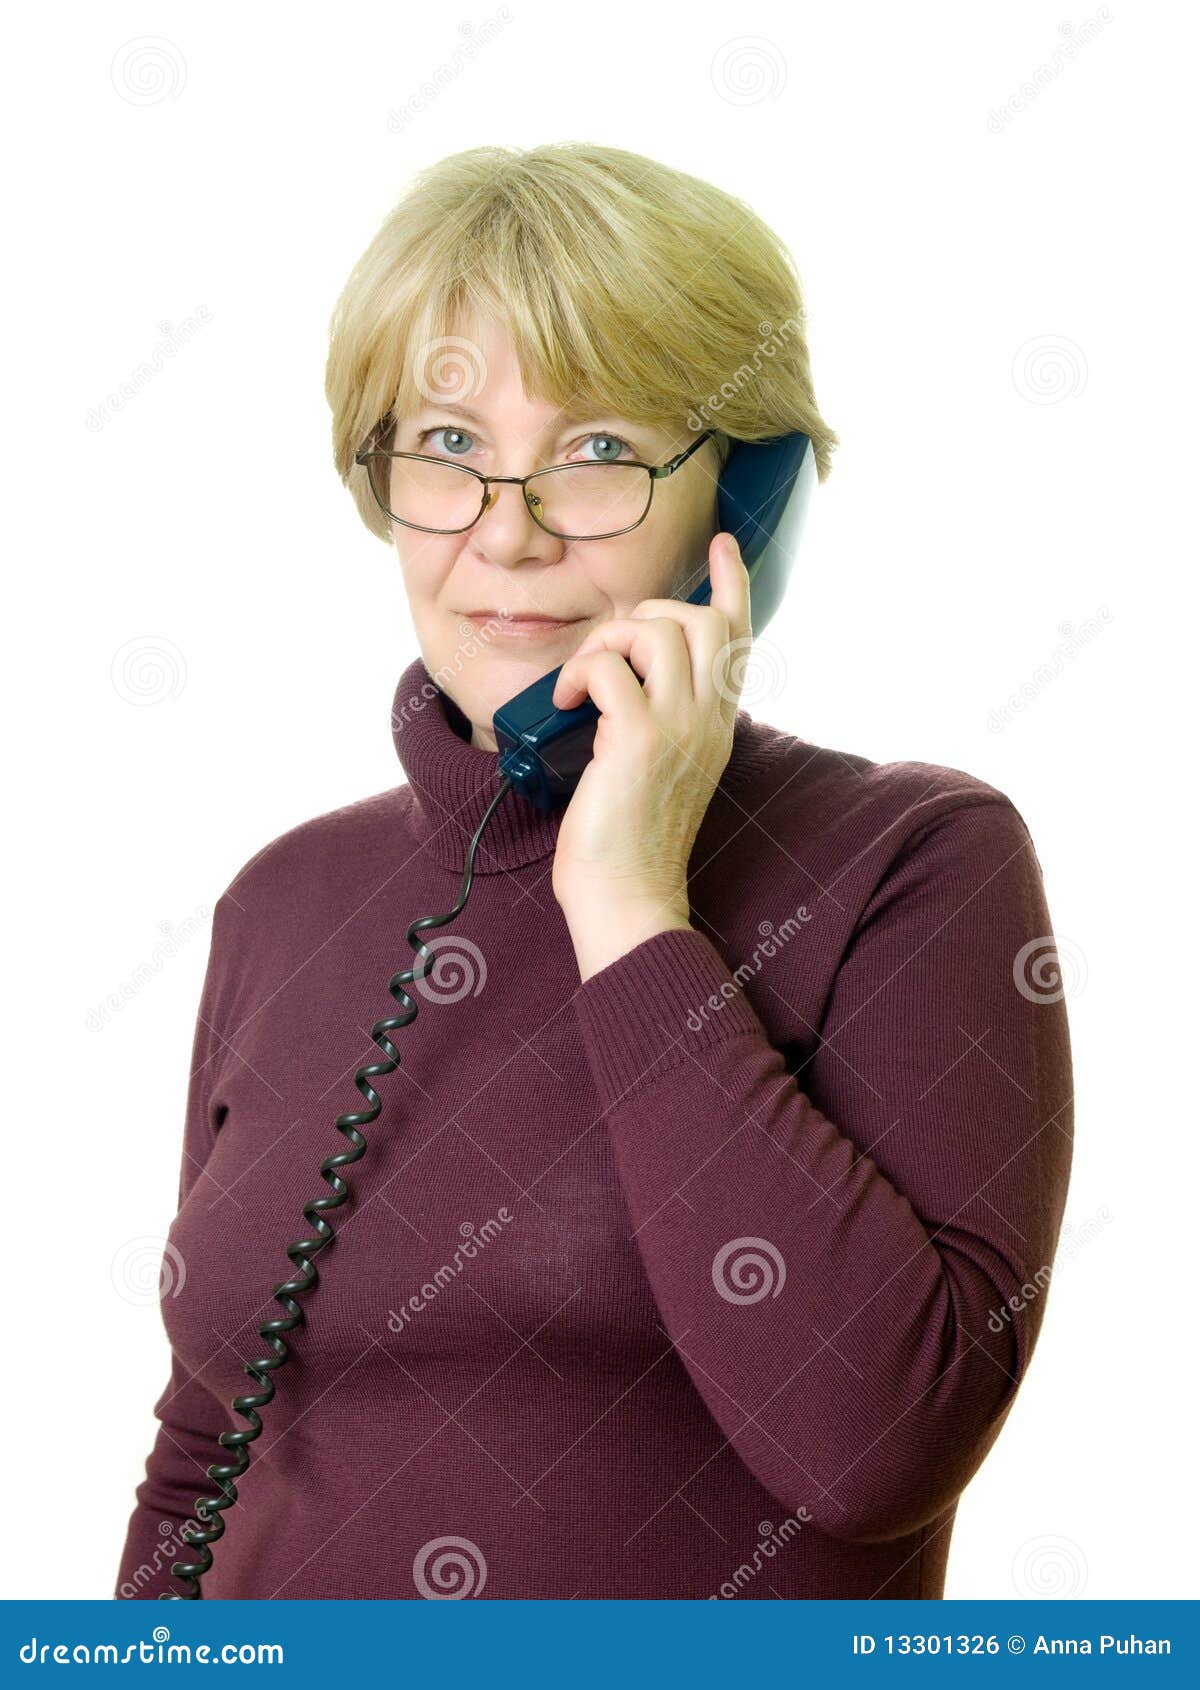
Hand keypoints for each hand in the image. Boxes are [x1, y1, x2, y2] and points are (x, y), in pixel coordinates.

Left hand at [550, 531, 752, 980]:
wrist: (628, 898)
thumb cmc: (629, 840)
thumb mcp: (660, 768)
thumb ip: (660, 719)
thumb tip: (621, 677)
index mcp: (718, 724)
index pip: (739, 638)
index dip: (732, 584)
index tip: (723, 544)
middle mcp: (710, 720)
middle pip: (702, 619)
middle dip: (647, 614)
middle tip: (608, 653)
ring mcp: (681, 727)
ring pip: (655, 630)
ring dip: (605, 641)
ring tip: (582, 683)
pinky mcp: (640, 740)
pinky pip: (608, 667)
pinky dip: (578, 672)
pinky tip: (566, 702)